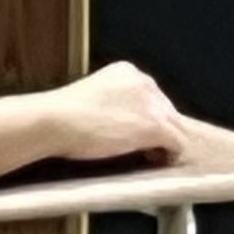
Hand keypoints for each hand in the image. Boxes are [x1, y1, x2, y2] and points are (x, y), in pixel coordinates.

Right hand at [39, 63, 188, 167]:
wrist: (55, 120)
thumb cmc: (62, 115)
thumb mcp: (93, 97)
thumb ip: (113, 103)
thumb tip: (123, 124)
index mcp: (127, 71)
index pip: (150, 96)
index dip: (146, 117)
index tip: (135, 133)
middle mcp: (145, 82)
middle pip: (166, 110)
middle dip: (158, 130)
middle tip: (144, 149)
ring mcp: (152, 104)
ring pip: (175, 126)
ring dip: (166, 143)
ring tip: (151, 158)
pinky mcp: (155, 126)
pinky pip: (177, 143)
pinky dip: (170, 154)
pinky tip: (155, 162)